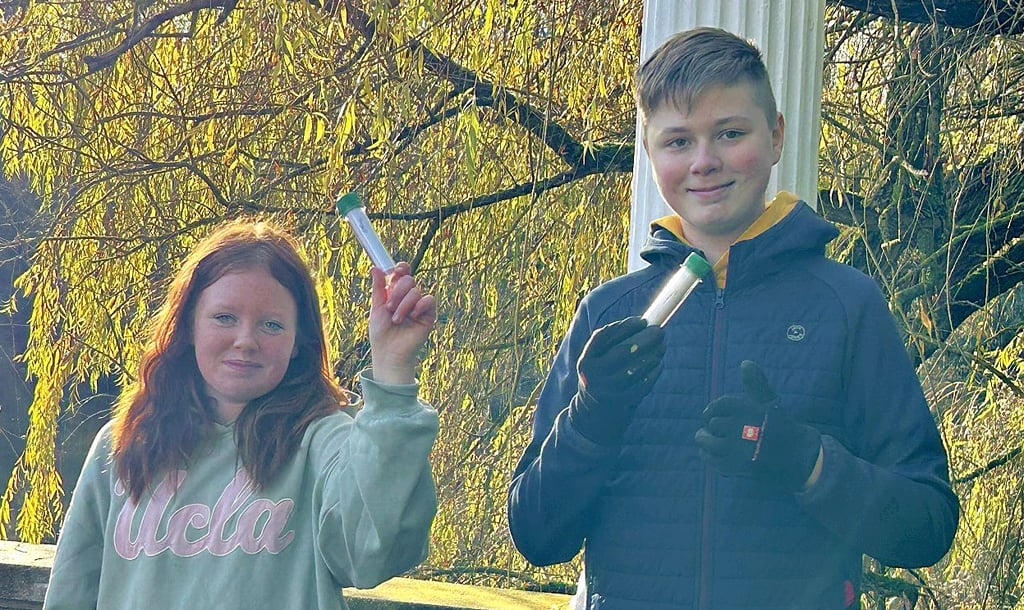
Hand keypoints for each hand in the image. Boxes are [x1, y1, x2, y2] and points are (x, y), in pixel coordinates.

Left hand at [368, 262, 435, 383]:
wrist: (389, 352)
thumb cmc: (381, 332)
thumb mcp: (377, 307)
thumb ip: (378, 287)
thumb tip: (375, 267)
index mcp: (395, 292)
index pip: (402, 273)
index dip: (401, 268)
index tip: (395, 270)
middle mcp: (408, 297)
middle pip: (408, 280)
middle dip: (397, 292)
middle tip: (389, 308)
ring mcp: (418, 305)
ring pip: (415, 291)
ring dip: (404, 305)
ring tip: (397, 320)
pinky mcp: (428, 314)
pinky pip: (429, 300)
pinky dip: (418, 307)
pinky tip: (412, 318)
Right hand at [568, 316, 665, 443]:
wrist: (594, 415)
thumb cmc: (601, 378)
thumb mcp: (596, 362)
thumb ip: (612, 345)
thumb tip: (645, 325)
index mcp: (586, 360)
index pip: (603, 337)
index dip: (624, 327)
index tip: (642, 321)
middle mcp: (595, 375)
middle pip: (622, 351)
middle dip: (644, 339)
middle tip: (659, 331)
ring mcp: (609, 389)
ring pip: (636, 368)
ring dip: (653, 354)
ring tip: (661, 346)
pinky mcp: (624, 401)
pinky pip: (644, 383)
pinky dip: (655, 371)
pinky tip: (659, 362)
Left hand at [695, 360, 820, 491]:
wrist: (797, 458)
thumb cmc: (780, 426)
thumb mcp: (769, 403)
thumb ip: (756, 383)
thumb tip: (745, 363)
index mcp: (750, 410)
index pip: (720, 405)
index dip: (713, 409)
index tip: (711, 413)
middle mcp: (743, 429)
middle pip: (714, 423)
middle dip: (711, 425)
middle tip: (712, 427)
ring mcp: (738, 450)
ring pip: (708, 441)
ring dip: (704, 439)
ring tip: (704, 438)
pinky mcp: (736, 467)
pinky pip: (712, 460)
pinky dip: (707, 456)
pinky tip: (709, 453)